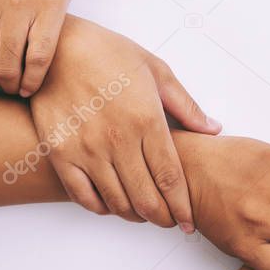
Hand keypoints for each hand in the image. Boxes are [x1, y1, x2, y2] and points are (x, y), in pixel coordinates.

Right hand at [30, 18, 220, 231]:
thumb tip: (212, 128)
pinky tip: (111, 204)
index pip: (170, 177)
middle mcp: (118, 139)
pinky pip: (83, 195)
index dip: (181, 206)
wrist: (57, 48)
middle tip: (168, 221)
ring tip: (143, 213)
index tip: (188, 221)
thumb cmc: (108, 53)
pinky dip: (101, 207)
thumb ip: (186, 105)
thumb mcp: (156, 70)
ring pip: (116, 201)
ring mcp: (87, 149)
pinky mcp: (61, 153)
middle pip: (146, 197)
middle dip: (162, 217)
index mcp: (146, 119)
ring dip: (134, 215)